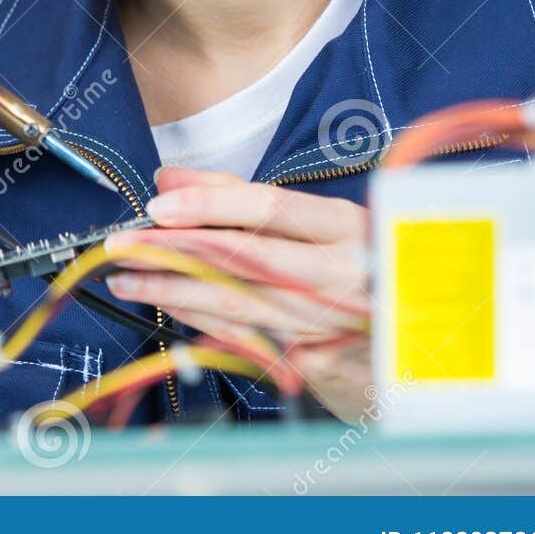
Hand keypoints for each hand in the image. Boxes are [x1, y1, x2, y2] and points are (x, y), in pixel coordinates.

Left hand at [104, 165, 373, 421]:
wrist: (412, 328)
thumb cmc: (351, 259)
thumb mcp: (309, 216)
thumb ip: (235, 192)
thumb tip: (169, 178)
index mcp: (343, 225)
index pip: (269, 207)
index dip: (209, 204)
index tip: (158, 205)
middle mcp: (339, 273)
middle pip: (243, 257)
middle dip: (173, 251)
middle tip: (121, 245)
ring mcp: (326, 320)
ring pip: (236, 302)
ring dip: (172, 291)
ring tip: (125, 279)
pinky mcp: (312, 356)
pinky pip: (242, 333)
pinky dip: (198, 319)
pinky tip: (165, 306)